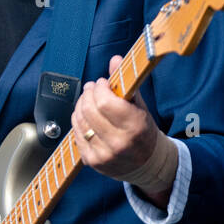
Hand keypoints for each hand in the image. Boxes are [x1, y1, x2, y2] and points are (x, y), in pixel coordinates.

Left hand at [71, 54, 159, 181]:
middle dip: (88, 94)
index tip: (102, 83)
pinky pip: (75, 134)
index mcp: (134, 127)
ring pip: (79, 121)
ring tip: (88, 100)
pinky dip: (78, 122)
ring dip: (80, 106)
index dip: (99, 88)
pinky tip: (86, 117)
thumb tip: (115, 59)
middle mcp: (119, 143)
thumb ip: (126, 83)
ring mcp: (104, 154)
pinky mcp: (92, 161)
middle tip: (92, 88)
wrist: (147, 164)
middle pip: (89, 110)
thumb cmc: (144, 131)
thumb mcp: (140, 106)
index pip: (105, 102)